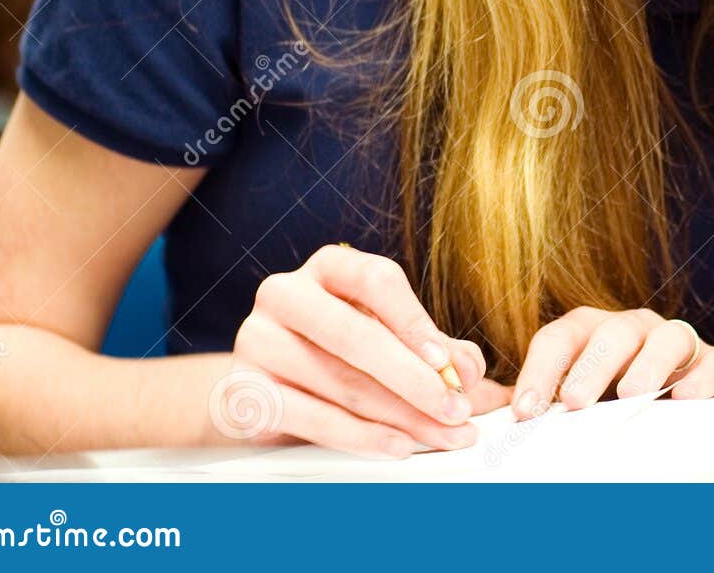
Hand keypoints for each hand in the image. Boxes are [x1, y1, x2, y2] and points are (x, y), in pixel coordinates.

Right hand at [219, 245, 509, 456]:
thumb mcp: (387, 336)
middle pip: (356, 334)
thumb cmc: (336, 352)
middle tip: (456, 410)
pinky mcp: (243, 390)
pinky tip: (396, 446)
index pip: (376, 280)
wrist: (264, 386)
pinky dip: (361, 437)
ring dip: (400, 416)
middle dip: (415, 380)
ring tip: (442, 434)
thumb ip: (433, 348)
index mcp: (328, 267)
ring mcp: (257, 339)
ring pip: (340, 382)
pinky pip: (312, 418)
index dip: (417, 323)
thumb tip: (469, 371)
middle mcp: (285, 293)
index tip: (451, 366)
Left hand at [511, 307, 713, 418]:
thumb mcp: (573, 395)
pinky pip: (711, 362)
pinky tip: (686, 397)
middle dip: (589, 367)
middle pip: (610, 333)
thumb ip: (532, 400)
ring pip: (665, 336)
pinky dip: (700, 377)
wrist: (685, 400)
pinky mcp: (713, 363)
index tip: (524, 412)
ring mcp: (675, 342)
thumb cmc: (617, 396)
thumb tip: (483, 411)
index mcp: (591, 334)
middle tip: (573, 402)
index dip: (538, 372)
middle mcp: (632, 330)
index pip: (558, 339)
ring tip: (632, 394)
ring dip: (647, 364)